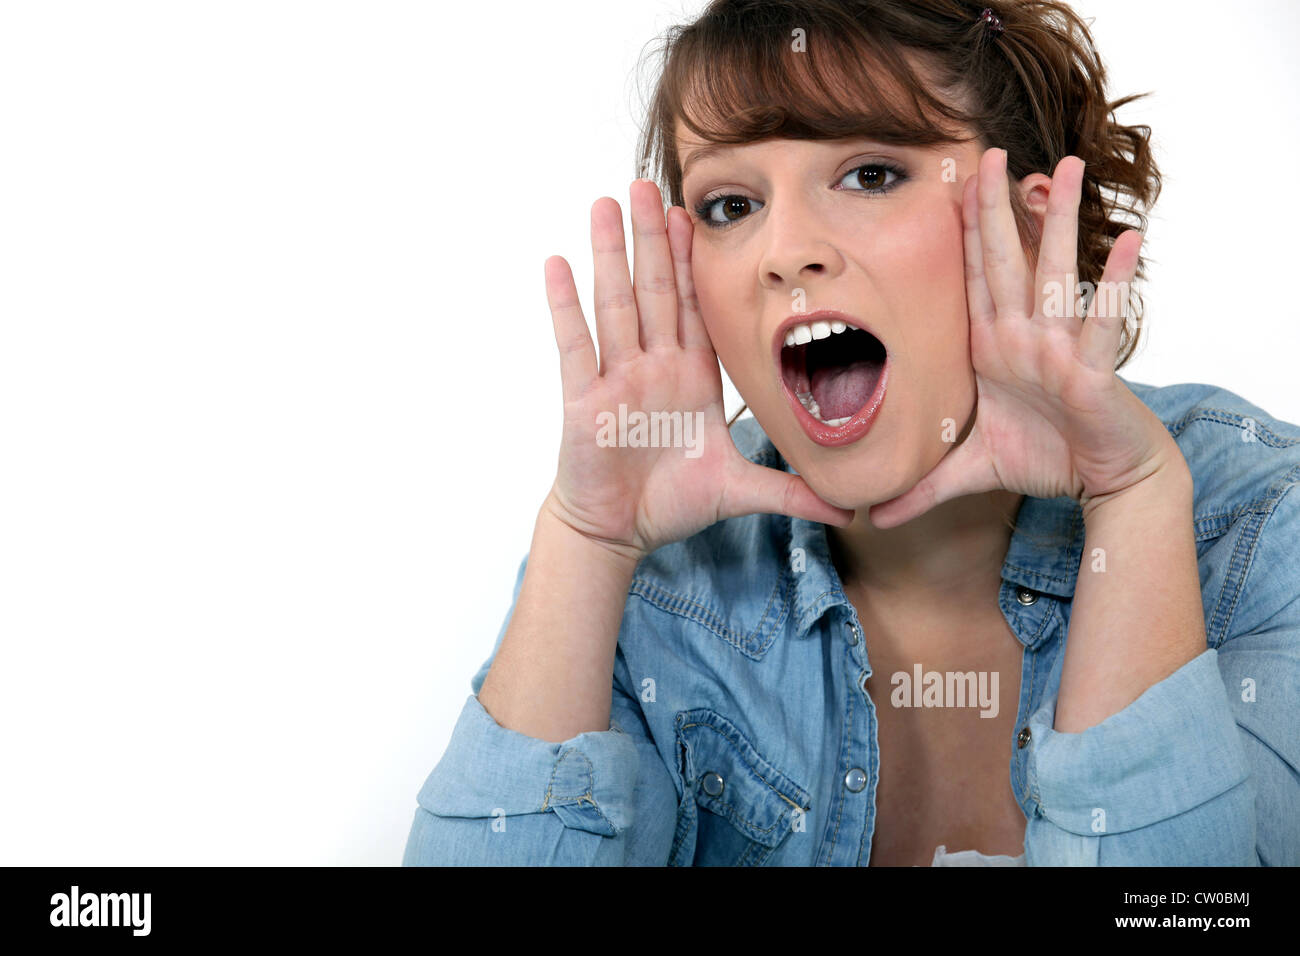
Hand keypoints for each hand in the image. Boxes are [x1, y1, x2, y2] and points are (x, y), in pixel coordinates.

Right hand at [543, 179, 853, 561]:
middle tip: (649, 184)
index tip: (697, 216)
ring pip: (615, 303)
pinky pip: (575, 344)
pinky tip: (557, 263)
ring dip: (611, 253)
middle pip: (654, 290)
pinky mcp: (584, 399)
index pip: (695, 307)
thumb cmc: (671, 504)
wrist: (618, 532)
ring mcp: (617, 378)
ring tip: (606, 204)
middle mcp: (654, 366)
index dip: (694, 262)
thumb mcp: (740, 490)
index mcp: (691, 377)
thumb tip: (850, 508)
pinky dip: (565, 306)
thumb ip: (792, 492)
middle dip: (653, 238)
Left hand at [868, 147, 1183, 529]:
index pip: (972, 281)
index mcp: (992, 347)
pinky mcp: (1092, 369)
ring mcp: (1059, 346)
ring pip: (1056, 275)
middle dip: (996, 209)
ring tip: (1068, 168)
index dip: (961, 237)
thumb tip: (870, 517)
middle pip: (1007, 262)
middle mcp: (1024, 336)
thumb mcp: (971, 471)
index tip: (948, 187)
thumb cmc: (1044, 458)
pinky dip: (1115, 283)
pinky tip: (1129, 240)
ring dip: (1061, 222)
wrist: (1104, 479)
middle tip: (990, 152)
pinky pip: (1103, 321)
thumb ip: (921, 488)